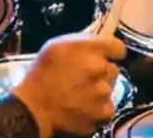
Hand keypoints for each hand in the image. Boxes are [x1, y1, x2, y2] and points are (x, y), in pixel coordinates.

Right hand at [10, 28, 125, 136]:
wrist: (34, 107)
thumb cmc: (41, 74)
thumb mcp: (56, 46)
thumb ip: (80, 42)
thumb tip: (96, 40)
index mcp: (89, 48)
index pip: (118, 47)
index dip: (112, 52)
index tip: (106, 57)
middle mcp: (100, 68)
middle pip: (112, 69)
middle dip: (101, 73)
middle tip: (83, 78)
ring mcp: (104, 92)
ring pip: (109, 89)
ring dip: (98, 91)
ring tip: (79, 94)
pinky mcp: (104, 112)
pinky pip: (107, 107)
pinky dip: (98, 108)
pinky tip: (83, 107)